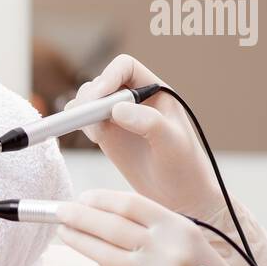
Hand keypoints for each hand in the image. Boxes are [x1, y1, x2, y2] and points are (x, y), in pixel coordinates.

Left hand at [56, 189, 266, 265]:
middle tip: (59, 211)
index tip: (83, 197)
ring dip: (78, 238)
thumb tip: (109, 220)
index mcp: (179, 227)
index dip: (100, 199)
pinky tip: (85, 253)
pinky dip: (97, 261)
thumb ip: (154, 231)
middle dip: (80, 215)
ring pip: (104, 251)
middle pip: (110, 224)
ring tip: (62, 231)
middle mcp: (166, 247)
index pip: (129, 203)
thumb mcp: (190, 243)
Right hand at [66, 54, 266, 265]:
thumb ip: (150, 123)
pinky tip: (96, 139)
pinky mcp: (108, 135)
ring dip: (83, 110)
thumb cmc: (185, 169)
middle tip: (91, 120)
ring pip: (89, 99)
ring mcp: (119, 117)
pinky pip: (85, 120)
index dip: (109, 76)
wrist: (181, 199)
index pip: (125, 67)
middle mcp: (135, 99)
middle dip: (91, 96)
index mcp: (156, 91)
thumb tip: (118, 108)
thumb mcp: (173, 144)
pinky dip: (80, 124)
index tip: (101, 98)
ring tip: (96, 132)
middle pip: (102, 81)